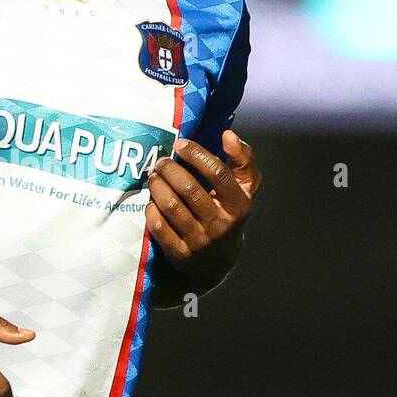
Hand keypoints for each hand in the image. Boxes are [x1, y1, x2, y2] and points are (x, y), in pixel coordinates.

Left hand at [145, 130, 261, 271]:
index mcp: (239, 205)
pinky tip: (152, 201)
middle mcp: (220, 224)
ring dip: (157, 186)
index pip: (218, 173)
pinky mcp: (179, 254)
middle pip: (189, 189)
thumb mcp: (244, 190)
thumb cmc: (229, 214)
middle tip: (161, 161)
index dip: (197, 154)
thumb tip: (229, 135)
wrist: (218, 261)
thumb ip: (242, 160)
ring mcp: (199, 241)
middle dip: (170, 169)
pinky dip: (151, 209)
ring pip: (170, 206)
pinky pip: (158, 226)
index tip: (180, 144)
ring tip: (154, 177)